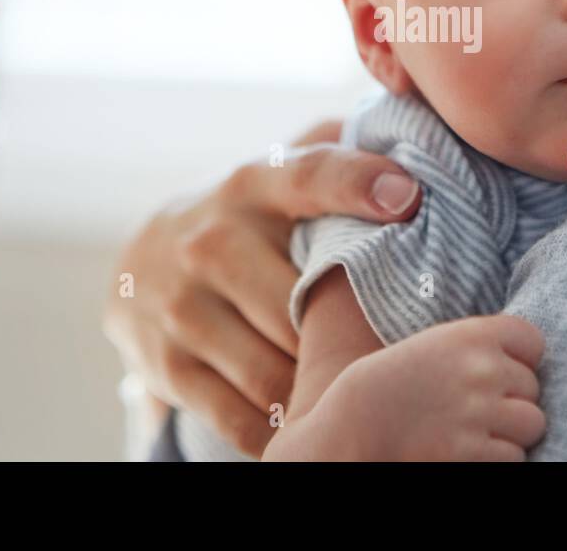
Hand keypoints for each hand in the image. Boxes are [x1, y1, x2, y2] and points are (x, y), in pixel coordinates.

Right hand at [102, 119, 422, 456]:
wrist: (141, 268)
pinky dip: (282, 431)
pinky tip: (308, 421)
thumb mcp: (283, 173)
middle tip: (396, 346)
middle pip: (303, 305)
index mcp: (255, 185)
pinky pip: (241, 418)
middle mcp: (213, 242)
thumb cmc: (250, 219)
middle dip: (351, 333)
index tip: (407, 197)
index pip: (310, 177)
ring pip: (275, 372)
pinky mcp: (167, 366)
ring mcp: (184, 307)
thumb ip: (345, 150)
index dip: (358, 184)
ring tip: (354, 388)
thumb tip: (424, 136)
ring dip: (319, 388)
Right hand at [268, 315, 546, 460]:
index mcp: (472, 334)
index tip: (503, 372)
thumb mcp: (435, 345)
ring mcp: (479, 411)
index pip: (533, 341)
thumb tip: (531, 365)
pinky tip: (468, 450)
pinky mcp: (472, 450)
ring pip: (532, 424)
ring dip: (510, 432)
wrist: (354, 424)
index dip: (523, 359)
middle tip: (475, 407)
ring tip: (476, 431)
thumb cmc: (394, 383)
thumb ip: (479, 348)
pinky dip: (497, 458)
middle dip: (511, 400)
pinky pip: (514, 457)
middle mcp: (481, 369)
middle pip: (533, 388)